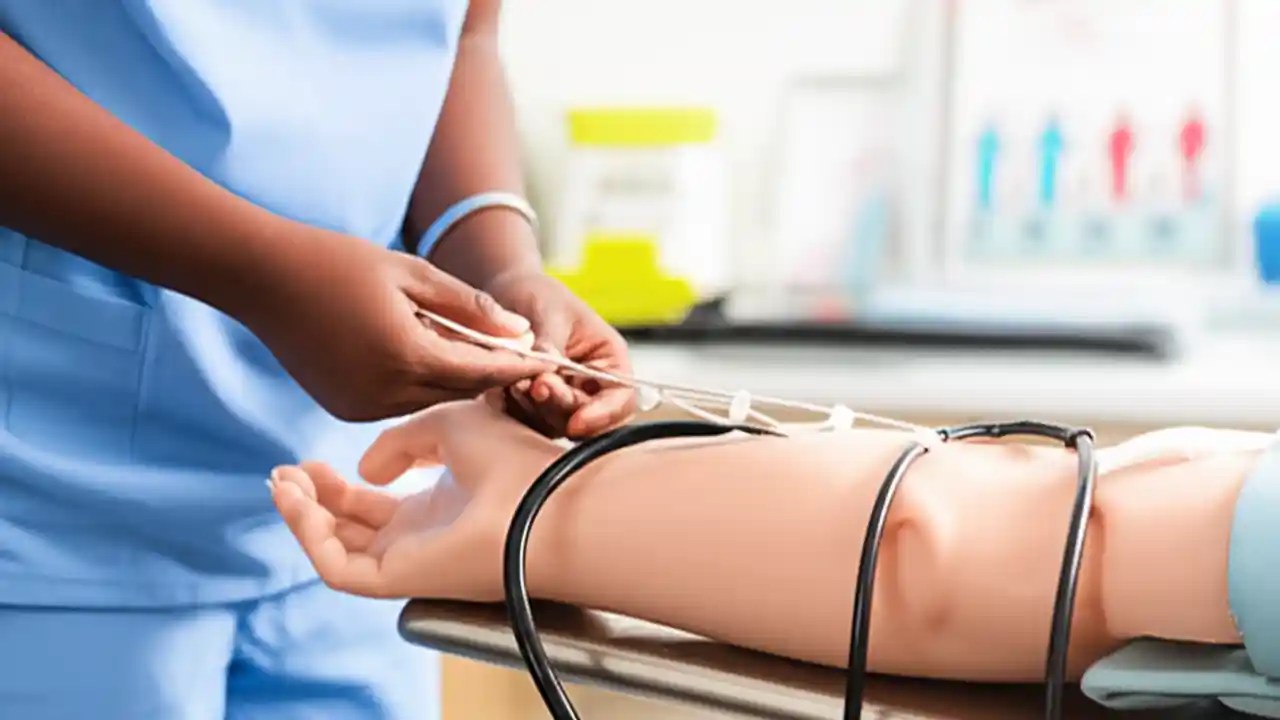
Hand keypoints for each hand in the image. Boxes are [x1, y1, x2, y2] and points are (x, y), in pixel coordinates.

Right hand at [237, 229, 550, 420]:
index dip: (517, 367)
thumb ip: (469, 306)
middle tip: (520, 353)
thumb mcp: (412, 273)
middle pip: (458, 391)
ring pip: (429, 400)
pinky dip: (418, 383)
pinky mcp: (343, 408)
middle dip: (488, 373)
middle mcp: (384, 393)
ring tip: (477, 350)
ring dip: (452, 379)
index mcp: (406, 356)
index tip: (549, 360)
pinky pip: (397, 402)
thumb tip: (521, 332)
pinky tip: (426, 355)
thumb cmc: (337, 261)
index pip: (481, 373)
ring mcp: (360, 406)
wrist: (260, 276)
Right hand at [268, 397, 560, 599]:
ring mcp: (409, 560)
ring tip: (281, 480)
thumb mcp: (449, 424)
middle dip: (315, 500)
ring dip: (304, 517)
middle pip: (353, 528)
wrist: (544, 502)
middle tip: (286, 471)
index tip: (312, 460)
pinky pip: (338, 567)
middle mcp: (423, 537)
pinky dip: (309, 534)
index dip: (341, 482)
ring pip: (339, 550)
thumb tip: (365, 470)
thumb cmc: (514, 459)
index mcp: (442, 505)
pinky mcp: (398, 580)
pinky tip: (294, 497)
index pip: (379, 502)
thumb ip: (400, 440)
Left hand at [483, 271, 635, 437]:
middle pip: (589, 418)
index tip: (575, 422)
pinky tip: (503, 388)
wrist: (507, 294)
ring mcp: (564, 398)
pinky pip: (530, 422)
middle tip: (533, 386)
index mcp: (609, 359)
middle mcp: (592, 385)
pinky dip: (516, 410)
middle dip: (559, 407)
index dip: (603, 416)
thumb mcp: (548, 310)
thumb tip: (547, 370)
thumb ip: (550, 343)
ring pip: (557, 424)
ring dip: (534, 410)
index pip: (621, 399)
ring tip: (514, 381)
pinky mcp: (537, 407)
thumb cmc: (537, 293)